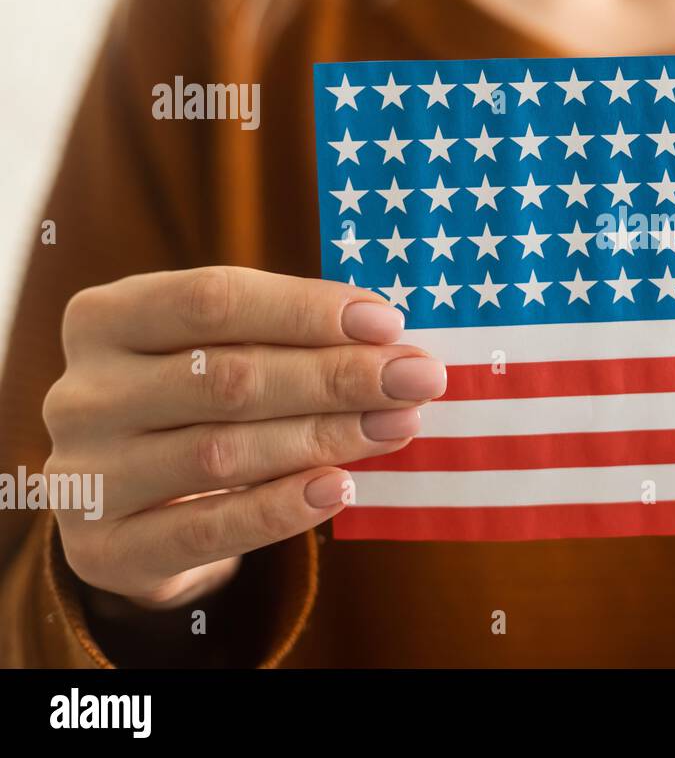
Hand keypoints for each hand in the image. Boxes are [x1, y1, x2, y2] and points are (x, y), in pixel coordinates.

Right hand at [42, 266, 444, 608]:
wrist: (125, 508)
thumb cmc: (191, 404)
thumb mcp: (217, 351)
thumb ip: (285, 338)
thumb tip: (387, 338)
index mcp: (106, 318)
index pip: (212, 299)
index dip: (305, 309)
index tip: (387, 322)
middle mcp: (82, 393)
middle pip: (227, 377)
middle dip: (336, 376)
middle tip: (417, 377)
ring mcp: (85, 474)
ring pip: (223, 452)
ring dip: (325, 437)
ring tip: (398, 425)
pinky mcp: (105, 548)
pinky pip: (207, 528)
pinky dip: (281, 508)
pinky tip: (340, 486)